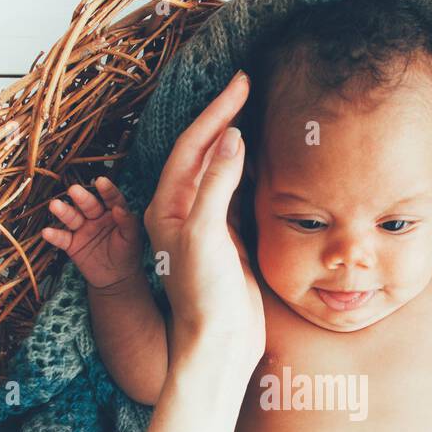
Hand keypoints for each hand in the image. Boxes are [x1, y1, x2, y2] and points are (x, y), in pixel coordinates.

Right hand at [42, 177, 143, 290]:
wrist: (117, 278)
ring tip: (55, 205)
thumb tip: (119, 209)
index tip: (101, 181)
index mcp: (112, 212)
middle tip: (73, 190)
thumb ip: (127, 223)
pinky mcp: (71, 244)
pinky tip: (47, 232)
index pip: (110, 198)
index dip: (107, 190)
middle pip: (88, 204)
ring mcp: (82, 229)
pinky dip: (54, 236)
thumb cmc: (127, 254)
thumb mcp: (132, 239)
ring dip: (63, 211)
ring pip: (72, 217)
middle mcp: (95, 217)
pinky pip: (62, 238)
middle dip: (81, 197)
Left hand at [141, 70, 263, 370]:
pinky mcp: (229, 244)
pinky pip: (236, 196)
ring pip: (219, 173)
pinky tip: (264, 161)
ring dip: (235, 143)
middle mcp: (182, 214)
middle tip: (248, 87)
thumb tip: (231, 137)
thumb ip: (217, 184)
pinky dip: (249, 173)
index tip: (241, 84)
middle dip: (223, 119)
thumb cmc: (204, 297)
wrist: (219, 346)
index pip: (191, 146)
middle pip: (202, 154)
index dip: (216, 112)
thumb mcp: (207, 235)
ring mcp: (206, 229)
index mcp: (167, 208)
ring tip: (255, 114)